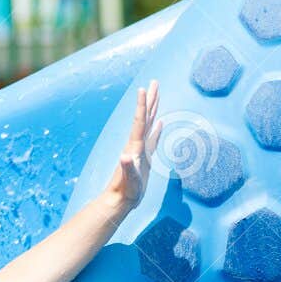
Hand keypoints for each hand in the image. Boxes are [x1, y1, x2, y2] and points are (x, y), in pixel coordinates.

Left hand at [104, 80, 160, 209]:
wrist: (120, 199)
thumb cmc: (126, 191)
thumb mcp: (129, 180)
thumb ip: (127, 168)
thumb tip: (124, 157)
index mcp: (135, 146)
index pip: (139, 122)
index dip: (142, 105)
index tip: (143, 88)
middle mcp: (137, 144)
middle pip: (145, 117)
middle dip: (150, 99)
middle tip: (154, 82)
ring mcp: (141, 150)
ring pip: (149, 123)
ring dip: (153, 108)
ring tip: (157, 94)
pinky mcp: (144, 157)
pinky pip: (152, 138)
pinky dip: (156, 128)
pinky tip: (160, 122)